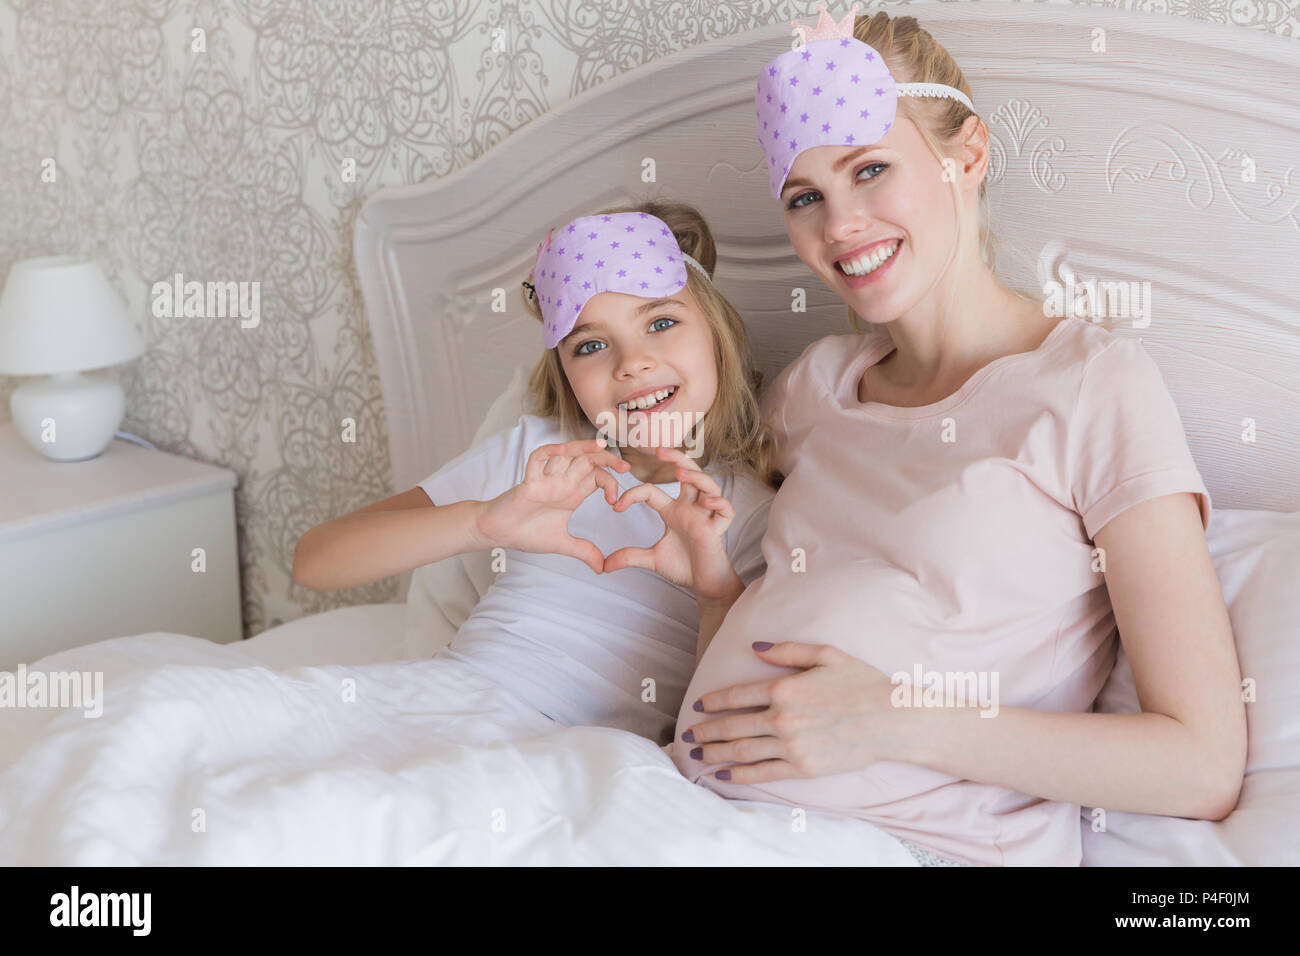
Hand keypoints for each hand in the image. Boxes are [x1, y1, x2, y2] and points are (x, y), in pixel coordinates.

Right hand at [476, 438, 630, 573]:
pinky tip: (564, 451)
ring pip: (566, 453)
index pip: (596, 477)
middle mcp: (561, 482)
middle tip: (625, 466)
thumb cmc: (526, 532)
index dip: (611, 482)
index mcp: (571, 493)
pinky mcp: (529, 481)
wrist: (498, 532)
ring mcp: (546, 479)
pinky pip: (538, 458)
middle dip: (606, 459)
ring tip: (602, 446)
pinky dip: (550, 452)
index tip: (617, 501)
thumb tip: (602, 568)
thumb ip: (584, 552)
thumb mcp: (562, 544)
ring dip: (583, 447)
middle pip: (587, 460)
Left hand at [602, 446, 741, 601]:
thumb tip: (604, 566)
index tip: (616, 506)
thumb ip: (630, 557)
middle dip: (677, 459)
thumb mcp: (652, 560)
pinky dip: (719, 504)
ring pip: (708, 486)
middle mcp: (690, 508)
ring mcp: (706, 516)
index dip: (632, 494)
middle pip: (688, 473)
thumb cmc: (683, 566)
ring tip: (681, 474)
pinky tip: (707, 503)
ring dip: (697, 477)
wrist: (705, 584)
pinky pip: (726, 511)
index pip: (652, 492)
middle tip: (660, 450)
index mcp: (673, 511)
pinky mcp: (719, 529)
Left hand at [680, 642, 903, 783]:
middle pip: (733, 725)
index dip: (713, 701)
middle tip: (689, 735)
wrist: (890, 718)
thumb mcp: (825, 654)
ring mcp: (791, 745)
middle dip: (706, 730)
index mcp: (784, 687)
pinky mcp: (802, 767)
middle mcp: (782, 717)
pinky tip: (724, 774)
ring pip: (742, 750)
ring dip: (716, 752)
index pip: (737, 695)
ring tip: (698, 754)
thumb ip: (787, 650)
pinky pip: (763, 772)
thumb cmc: (861, 681)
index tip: (699, 705)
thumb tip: (755, 647)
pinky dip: (740, 775)